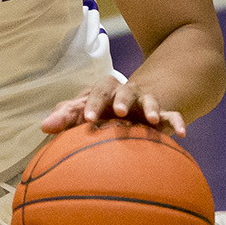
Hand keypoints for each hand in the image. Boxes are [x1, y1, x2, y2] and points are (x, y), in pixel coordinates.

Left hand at [42, 76, 185, 136]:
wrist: (134, 102)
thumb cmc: (102, 109)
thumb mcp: (85, 111)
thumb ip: (67, 117)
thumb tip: (43, 126)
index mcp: (105, 92)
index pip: (97, 92)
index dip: (92, 104)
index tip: (87, 119)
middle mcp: (126, 94)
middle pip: (124, 90)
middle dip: (121, 99)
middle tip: (118, 111)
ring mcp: (145, 103)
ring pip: (149, 100)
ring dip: (151, 107)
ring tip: (153, 120)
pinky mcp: (162, 114)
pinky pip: (172, 115)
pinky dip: (177, 121)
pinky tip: (182, 134)